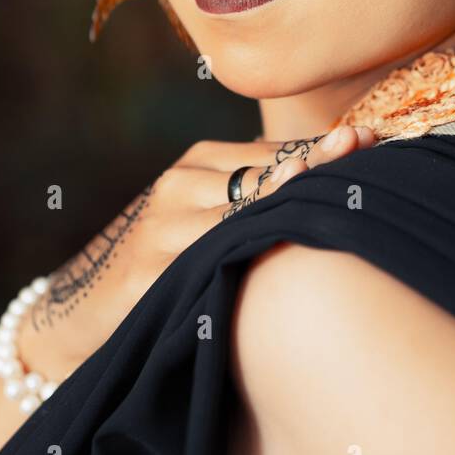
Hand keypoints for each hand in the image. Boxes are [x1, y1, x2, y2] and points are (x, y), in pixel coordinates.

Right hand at [14, 126, 374, 384]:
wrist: (80, 313)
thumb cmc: (167, 259)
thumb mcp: (208, 214)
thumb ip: (261, 193)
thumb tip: (349, 167)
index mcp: (199, 162)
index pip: (277, 151)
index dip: (327, 151)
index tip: (374, 141)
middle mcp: (180, 184)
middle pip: (267, 178)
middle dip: (321, 174)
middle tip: (371, 162)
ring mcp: (161, 227)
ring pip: (244, 218)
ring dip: (294, 216)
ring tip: (346, 212)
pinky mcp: (145, 274)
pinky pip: (211, 267)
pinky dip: (250, 264)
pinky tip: (292, 270)